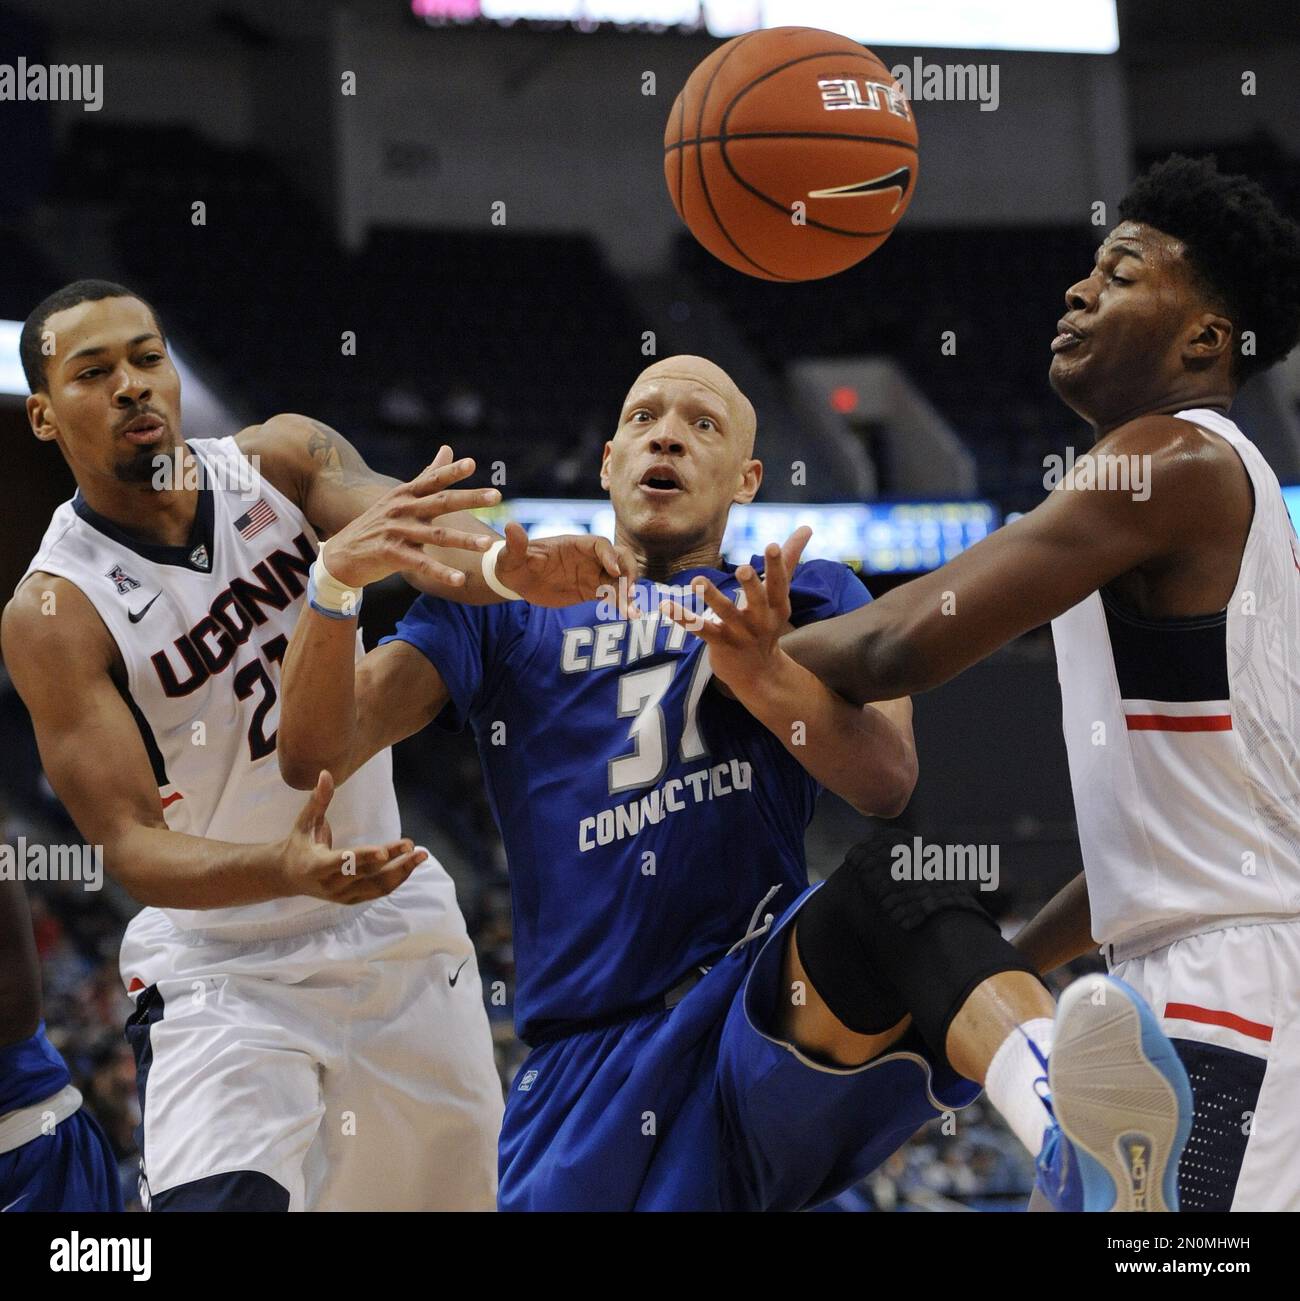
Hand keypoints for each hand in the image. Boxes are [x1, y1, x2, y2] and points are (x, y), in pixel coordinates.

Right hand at [278, 770, 426, 903]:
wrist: (287, 875)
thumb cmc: (299, 842)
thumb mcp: (305, 820)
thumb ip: (319, 799)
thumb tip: (325, 773)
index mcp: (316, 866)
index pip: (343, 862)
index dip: (363, 857)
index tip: (384, 852)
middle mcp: (330, 884)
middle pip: (365, 873)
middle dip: (391, 860)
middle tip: (413, 845)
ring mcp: (342, 895)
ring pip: (376, 886)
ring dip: (401, 872)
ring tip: (422, 856)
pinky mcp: (351, 900)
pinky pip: (378, 891)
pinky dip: (397, 879)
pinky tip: (412, 864)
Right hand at [322, 446, 500, 589]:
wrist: (342, 555)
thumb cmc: (377, 525)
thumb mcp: (400, 498)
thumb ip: (428, 475)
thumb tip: (448, 449)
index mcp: (406, 495)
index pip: (432, 480)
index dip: (451, 472)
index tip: (472, 464)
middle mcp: (402, 510)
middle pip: (440, 503)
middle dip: (470, 499)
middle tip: (496, 496)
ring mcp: (396, 532)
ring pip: (436, 536)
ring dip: (464, 540)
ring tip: (487, 545)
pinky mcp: (391, 555)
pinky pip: (421, 564)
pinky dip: (441, 572)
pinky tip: (460, 579)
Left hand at [495, 523, 641, 615]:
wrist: (517, 581)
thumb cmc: (514, 563)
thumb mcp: (512, 556)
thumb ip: (516, 545)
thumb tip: (510, 527)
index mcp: (575, 544)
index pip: (600, 544)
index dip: (609, 555)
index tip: (613, 571)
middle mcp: (589, 557)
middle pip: (620, 558)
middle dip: (628, 572)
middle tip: (630, 592)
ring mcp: (593, 574)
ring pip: (620, 580)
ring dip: (629, 594)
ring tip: (633, 613)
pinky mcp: (592, 591)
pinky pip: (612, 596)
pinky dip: (622, 605)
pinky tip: (629, 617)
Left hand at [658, 527, 811, 692]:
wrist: (759, 673)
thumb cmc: (767, 624)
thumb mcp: (780, 594)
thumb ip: (790, 560)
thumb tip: (807, 526)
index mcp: (776, 605)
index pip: (778, 583)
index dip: (776, 565)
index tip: (773, 545)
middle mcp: (761, 620)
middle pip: (757, 600)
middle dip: (751, 586)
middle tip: (743, 568)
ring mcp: (740, 633)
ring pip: (726, 613)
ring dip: (712, 597)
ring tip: (697, 580)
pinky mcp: (720, 643)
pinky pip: (701, 629)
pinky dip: (683, 618)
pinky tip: (666, 605)